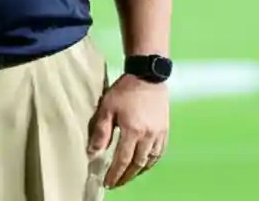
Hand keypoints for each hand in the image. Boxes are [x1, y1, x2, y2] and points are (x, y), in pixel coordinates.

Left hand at [87, 73, 169, 188]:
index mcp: (133, 131)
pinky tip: (144, 163)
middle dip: (126, 177)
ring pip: (150, 160)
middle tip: (116, 183)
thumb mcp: (107, 108)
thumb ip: (101, 132)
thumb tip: (93, 152)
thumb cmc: (125, 90)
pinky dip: (151, 161)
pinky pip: (159, 152)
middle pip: (137, 164)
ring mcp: (159, 133)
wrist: (148, 75)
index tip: (107, 183)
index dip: (115, 174)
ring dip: (138, 171)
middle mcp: (148, 135)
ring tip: (128, 176)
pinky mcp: (165, 129)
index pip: (122, 160)